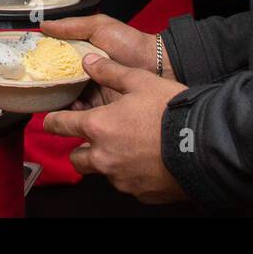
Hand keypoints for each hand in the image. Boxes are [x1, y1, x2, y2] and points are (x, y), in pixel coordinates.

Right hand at [42, 14, 166, 107]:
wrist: (157, 65)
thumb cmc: (130, 43)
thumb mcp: (100, 27)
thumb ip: (72, 26)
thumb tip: (44, 26)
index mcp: (83, 55)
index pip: (57, 61)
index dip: (43, 64)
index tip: (27, 66)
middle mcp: (85, 75)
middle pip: (59, 83)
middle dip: (46, 87)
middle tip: (33, 90)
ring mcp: (93, 92)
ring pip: (67, 99)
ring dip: (58, 102)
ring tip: (47, 102)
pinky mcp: (102, 108)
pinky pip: (83, 113)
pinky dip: (74, 113)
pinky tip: (67, 112)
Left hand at [44, 55, 186, 203]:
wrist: (203, 146)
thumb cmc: (171, 112)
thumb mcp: (140, 81)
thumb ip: (110, 71)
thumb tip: (89, 60)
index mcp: (99, 127)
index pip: (61, 126)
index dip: (53, 122)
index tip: (50, 121)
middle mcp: (104, 156)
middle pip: (77, 158)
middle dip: (81, 148)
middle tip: (94, 138)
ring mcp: (121, 178)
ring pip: (102, 171)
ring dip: (107, 161)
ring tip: (128, 147)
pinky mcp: (140, 192)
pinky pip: (127, 183)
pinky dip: (131, 173)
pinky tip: (147, 160)